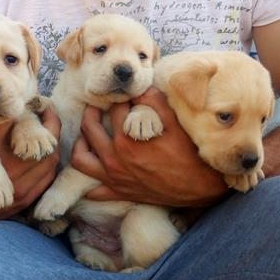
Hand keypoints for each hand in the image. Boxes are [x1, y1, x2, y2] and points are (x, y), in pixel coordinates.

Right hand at [0, 108, 60, 230]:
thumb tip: (6, 110)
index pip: (14, 119)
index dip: (25, 106)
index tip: (29, 101)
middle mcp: (6, 166)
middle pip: (39, 137)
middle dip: (47, 120)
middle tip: (45, 109)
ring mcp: (19, 184)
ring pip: (49, 156)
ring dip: (51, 140)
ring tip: (48, 127)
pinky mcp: (25, 198)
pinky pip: (48, 175)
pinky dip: (49, 160)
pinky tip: (44, 152)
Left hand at [70, 88, 229, 206]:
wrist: (199, 187)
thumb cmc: (189, 153)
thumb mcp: (174, 123)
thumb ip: (154, 101)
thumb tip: (139, 87)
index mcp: (127, 138)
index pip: (114, 110)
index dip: (120, 99)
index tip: (124, 97)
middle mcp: (115, 158)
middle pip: (89, 129)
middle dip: (92, 113)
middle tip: (98, 107)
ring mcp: (114, 177)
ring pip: (81, 159)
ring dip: (81, 144)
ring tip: (88, 136)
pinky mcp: (119, 192)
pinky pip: (94, 191)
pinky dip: (89, 181)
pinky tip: (95, 168)